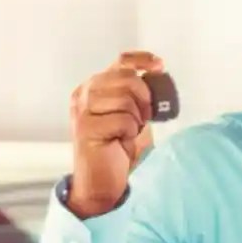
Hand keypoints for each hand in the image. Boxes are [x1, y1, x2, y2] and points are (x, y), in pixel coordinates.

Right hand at [69, 50, 164, 216]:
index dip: (142, 60)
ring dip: (135, 121)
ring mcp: (82, 110)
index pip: (120, 62)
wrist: (102, 182)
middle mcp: (84, 93)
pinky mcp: (86, 127)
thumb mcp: (132, 116)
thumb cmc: (118, 149)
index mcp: (94, 87)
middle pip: (128, 79)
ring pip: (126, 99)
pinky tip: (119, 143)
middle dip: (144, 100)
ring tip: (126, 134)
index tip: (159, 66)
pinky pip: (123, 121)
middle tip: (141, 121)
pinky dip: (129, 135)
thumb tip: (157, 74)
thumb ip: (137, 95)